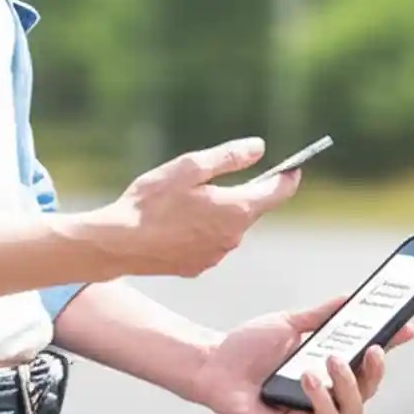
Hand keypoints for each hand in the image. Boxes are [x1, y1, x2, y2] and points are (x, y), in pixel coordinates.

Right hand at [88, 137, 300, 277]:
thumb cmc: (152, 202)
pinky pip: (211, 244)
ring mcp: (218, 254)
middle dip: (248, 193)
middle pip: (253, 210)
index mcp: (237, 210)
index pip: (278, 192)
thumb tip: (259, 148)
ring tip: (191, 201)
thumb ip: (228, 157)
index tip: (294, 169)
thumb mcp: (189, 168)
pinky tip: (178, 224)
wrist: (119, 243)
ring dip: (221, 213)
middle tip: (229, 178)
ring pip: (231, 228)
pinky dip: (203, 231)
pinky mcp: (200, 266)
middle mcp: (234, 236)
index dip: (288, 178)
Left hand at [189, 296, 413, 413]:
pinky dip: (321, 400)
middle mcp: (326, 397)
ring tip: (332, 359)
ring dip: (347, 386)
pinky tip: (308, 378)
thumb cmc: (248, 346)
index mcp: (329, 372)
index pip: (368, 363)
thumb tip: (354, 298)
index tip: (407, 328)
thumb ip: (323, 314)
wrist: (211, 363)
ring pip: (351, 411)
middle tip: (374, 348)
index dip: (390, 348)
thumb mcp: (291, 324)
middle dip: (376, 372)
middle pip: (368, 391)